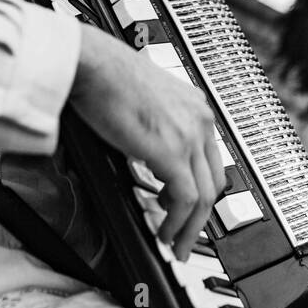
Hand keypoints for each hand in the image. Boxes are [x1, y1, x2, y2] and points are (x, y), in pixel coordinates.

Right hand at [68, 25, 222, 261]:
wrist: (93, 64)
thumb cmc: (106, 75)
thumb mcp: (144, 102)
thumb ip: (153, 127)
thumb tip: (144, 154)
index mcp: (194, 106)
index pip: (210, 158)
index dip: (200, 190)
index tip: (185, 208)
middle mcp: (200, 119)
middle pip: (214, 180)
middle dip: (200, 216)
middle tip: (184, 236)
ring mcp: (190, 135)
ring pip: (205, 196)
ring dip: (190, 227)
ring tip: (173, 243)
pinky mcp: (173, 151)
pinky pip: (186, 199)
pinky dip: (178, 222)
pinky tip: (164, 232)